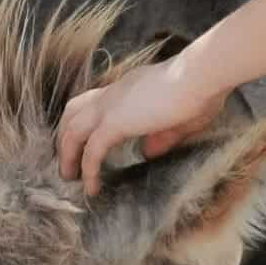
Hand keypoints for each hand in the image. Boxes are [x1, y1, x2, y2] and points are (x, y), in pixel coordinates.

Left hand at [57, 54, 227, 195]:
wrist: (201, 76)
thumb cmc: (201, 92)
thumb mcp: (180, 120)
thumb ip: (161, 137)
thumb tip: (147, 153)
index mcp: (128, 89)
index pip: (95, 102)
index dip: (85, 123)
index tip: (83, 145)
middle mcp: (114, 94)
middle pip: (72, 112)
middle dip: (64, 137)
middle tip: (67, 163)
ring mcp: (111, 106)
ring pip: (72, 131)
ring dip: (68, 156)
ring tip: (70, 179)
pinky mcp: (114, 122)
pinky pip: (91, 150)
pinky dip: (87, 170)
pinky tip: (92, 188)